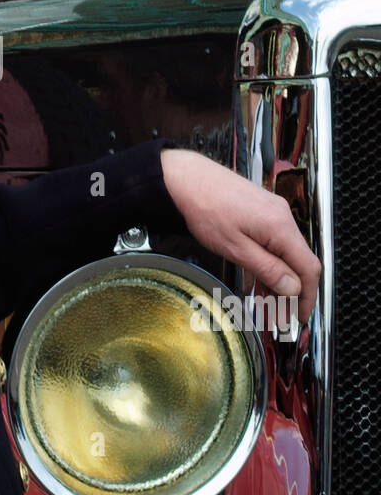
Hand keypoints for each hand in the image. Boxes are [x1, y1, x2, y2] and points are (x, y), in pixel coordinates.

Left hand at [160, 149, 320, 324]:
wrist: (185, 178)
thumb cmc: (204, 207)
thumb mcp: (235, 248)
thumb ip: (267, 269)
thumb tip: (293, 288)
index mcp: (280, 227)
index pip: (309, 268)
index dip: (308, 296)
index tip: (300, 316)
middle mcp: (282, 217)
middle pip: (298, 262)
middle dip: (291, 293)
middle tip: (279, 316)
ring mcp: (272, 213)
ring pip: (285, 254)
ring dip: (278, 281)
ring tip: (266, 305)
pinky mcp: (261, 212)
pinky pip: (273, 243)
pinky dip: (268, 264)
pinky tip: (257, 282)